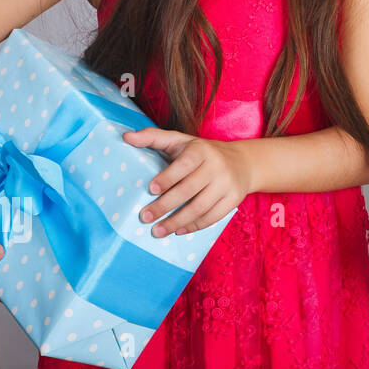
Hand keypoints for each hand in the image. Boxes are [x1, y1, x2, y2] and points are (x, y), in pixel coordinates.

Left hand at [125, 128, 251, 236]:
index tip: (150, 190)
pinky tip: (179, 231)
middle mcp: (217, 166)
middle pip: (189, 189)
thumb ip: (153, 137)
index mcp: (201, 150)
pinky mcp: (234, 199)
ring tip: (157, 231)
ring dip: (177, 221)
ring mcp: (227, 184)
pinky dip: (195, 226)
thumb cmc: (202, 153)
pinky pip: (213, 216)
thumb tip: (125, 137)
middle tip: (145, 217)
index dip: (167, 178)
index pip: (184, 165)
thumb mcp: (181, 141)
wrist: (243, 162)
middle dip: (165, 205)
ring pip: (200, 207)